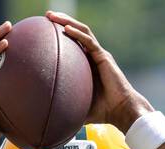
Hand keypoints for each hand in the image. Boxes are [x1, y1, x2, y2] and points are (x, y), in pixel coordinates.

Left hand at [46, 10, 149, 129]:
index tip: (44, 32)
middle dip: (61, 22)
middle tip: (46, 17)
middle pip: (76, 32)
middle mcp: (93, 56)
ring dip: (67, 22)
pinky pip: (89, 42)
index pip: (72, 44)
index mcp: (87, 64)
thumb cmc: (102, 111)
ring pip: (82, 31)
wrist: (120, 111)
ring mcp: (99, 54)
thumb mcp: (78, 106)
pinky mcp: (103, 57)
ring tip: (52, 17)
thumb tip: (47, 114)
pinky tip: (66, 29)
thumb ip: (65, 105)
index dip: (59, 35)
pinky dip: (77, 34)